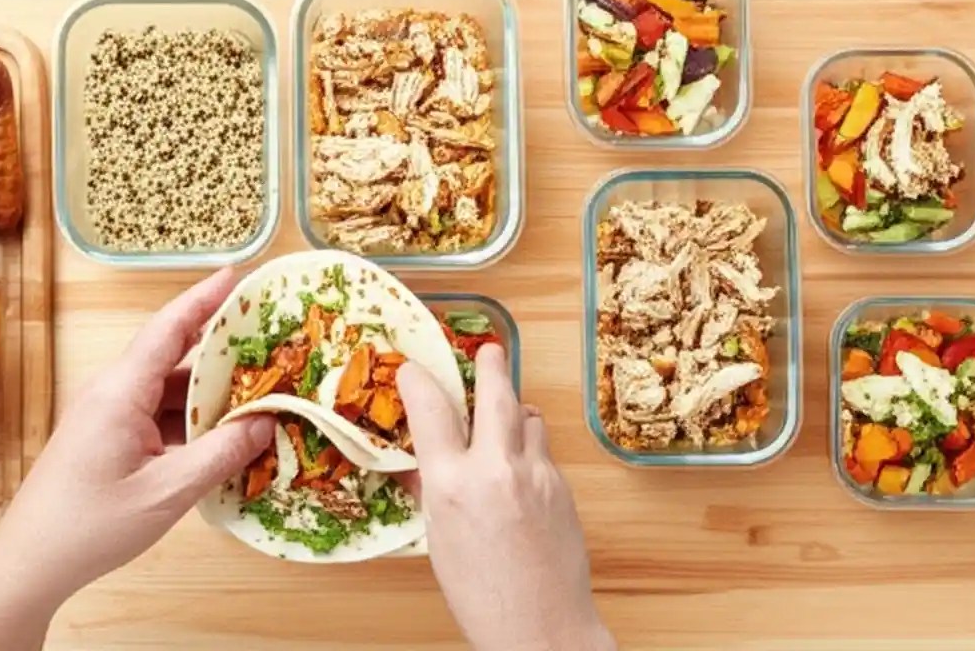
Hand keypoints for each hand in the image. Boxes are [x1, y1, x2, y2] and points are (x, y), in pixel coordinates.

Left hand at [0, 269, 274, 650]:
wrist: (31, 563)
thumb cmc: (90, 527)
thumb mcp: (167, 492)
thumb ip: (221, 454)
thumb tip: (266, 423)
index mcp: (120, 391)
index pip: (169, 328)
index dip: (205, 298)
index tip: (237, 274)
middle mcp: (112, 392)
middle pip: (174, 355)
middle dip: (222, 347)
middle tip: (270, 339)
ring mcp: (109, 415)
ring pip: (169, 389)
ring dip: (210, 391)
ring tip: (261, 390)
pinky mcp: (109, 437)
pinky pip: (158, 414)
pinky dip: (192, 419)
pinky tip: (225, 434)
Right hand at [397, 345, 614, 650]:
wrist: (541, 629)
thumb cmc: (480, 596)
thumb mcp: (439, 541)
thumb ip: (435, 492)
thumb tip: (425, 463)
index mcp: (453, 485)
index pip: (431, 411)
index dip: (419, 381)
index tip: (413, 369)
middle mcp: (496, 470)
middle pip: (495, 394)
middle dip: (490, 366)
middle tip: (488, 351)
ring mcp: (536, 475)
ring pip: (528, 418)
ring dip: (514, 411)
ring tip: (505, 414)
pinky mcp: (562, 487)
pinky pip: (543, 451)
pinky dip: (530, 448)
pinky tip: (521, 467)